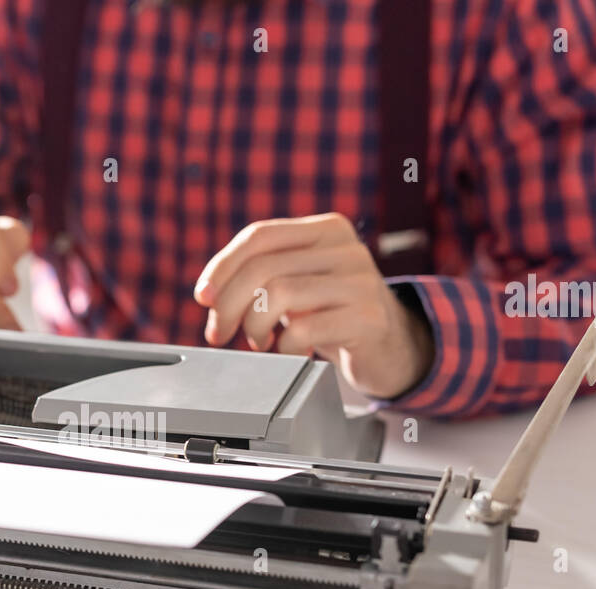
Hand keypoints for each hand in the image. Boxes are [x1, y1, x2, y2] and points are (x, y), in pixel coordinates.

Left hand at [194, 213, 433, 398]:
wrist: (393, 347)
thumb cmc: (335, 314)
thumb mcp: (301, 282)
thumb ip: (263, 275)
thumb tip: (210, 294)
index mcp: (326, 229)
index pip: (259, 235)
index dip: (222, 266)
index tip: (203, 297)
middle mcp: (346, 248)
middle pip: (263, 268)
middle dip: (228, 306)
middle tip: (220, 332)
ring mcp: (361, 281)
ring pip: (279, 295)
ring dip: (254, 327)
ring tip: (259, 342)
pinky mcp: (368, 317)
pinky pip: (303, 329)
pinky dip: (284, 347)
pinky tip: (290, 351)